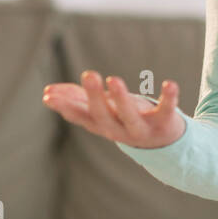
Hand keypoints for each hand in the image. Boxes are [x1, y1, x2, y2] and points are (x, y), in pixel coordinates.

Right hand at [42, 70, 185, 147]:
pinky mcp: (164, 123)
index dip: (65, 106)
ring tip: (113, 79)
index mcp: (102, 125)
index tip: (48, 95)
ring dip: (122, 98)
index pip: (80, 116)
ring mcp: (142, 129)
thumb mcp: (102, 112)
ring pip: (129, 116)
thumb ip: (77, 102)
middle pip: (104, 115)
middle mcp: (119, 130)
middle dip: (95, 96)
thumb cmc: (126, 120)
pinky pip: (166, 110)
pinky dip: (169, 97)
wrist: (164, 144)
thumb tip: (47, 94)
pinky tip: (170, 83)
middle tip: (88, 74)